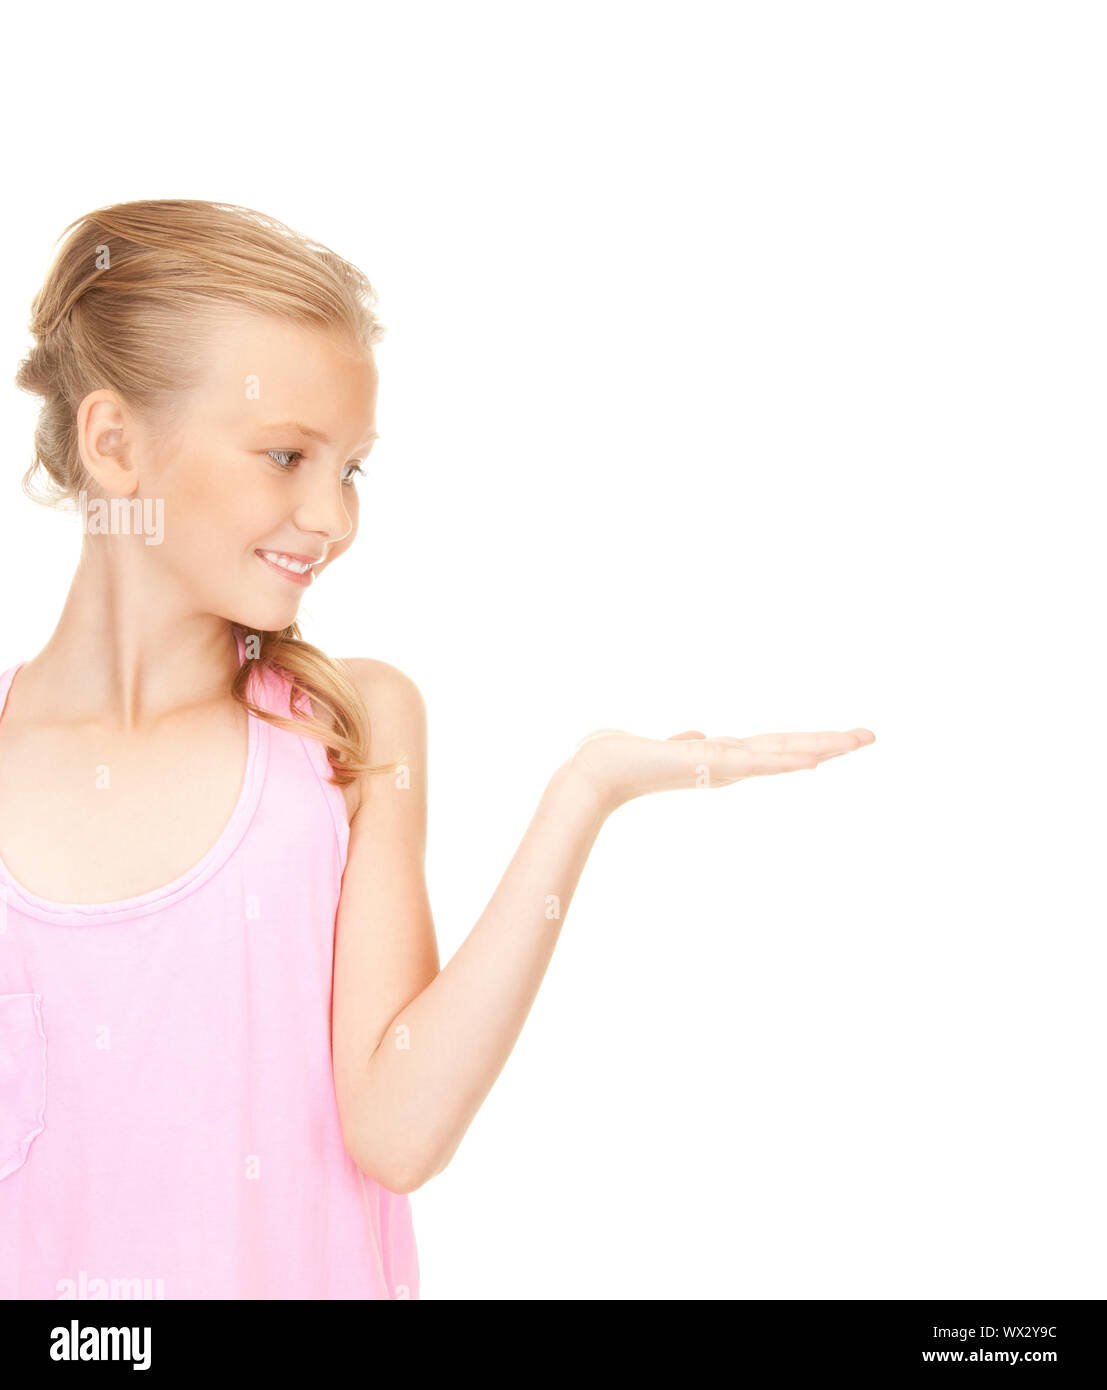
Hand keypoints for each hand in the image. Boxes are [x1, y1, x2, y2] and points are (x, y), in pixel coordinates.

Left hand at [567, 726, 875, 816]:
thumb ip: (684, 742)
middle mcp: (729, 764)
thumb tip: (695, 734)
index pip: (775, 747)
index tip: (841, 740)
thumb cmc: (624, 759)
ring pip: (783, 755)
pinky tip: (813, 762)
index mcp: (722, 758)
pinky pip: (755, 765)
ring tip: (859, 740)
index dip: (809, 743)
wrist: (598, 770)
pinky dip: (784, 764)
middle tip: (872, 735)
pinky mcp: (709, 766)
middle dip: (831, 744)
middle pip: (790, 750)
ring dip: (823, 747)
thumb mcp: (664, 745)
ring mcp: (723, 767)